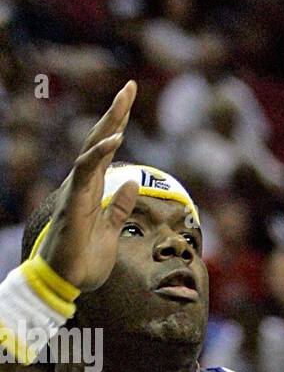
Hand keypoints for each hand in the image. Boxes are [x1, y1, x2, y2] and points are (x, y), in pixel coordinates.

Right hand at [36, 81, 138, 291]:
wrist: (64, 284)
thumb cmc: (83, 261)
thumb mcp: (111, 232)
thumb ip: (119, 209)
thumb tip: (131, 185)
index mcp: (92, 189)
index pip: (107, 150)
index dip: (118, 124)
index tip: (130, 100)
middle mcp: (83, 185)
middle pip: (99, 140)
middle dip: (115, 112)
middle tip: (129, 86)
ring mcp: (76, 192)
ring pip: (91, 149)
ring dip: (109, 124)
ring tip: (124, 100)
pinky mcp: (74, 203)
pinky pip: (86, 172)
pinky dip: (99, 153)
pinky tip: (115, 139)